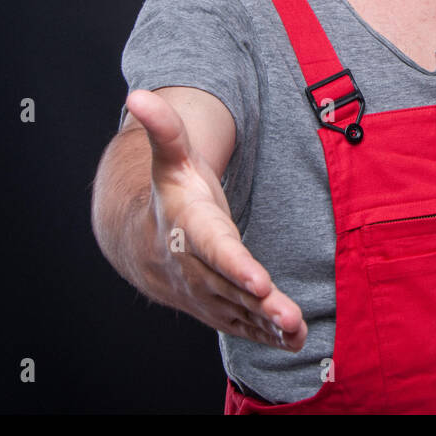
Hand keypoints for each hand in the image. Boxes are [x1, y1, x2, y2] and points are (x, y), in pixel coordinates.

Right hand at [124, 88, 307, 351]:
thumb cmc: (173, 196)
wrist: (148, 242)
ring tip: (296, 332)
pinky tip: (295, 341)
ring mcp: (208, 292)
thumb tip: (139, 94)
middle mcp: (197, 268)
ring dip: (268, 325)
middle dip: (260, 304)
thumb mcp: (169, 160)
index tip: (258, 279)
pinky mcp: (220, 307)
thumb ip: (164, 130)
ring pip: (240, 313)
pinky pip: (244, 325)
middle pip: (231, 289)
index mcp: (191, 231)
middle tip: (288, 316)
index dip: (235, 266)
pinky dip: (268, 336)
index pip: (215, 250)